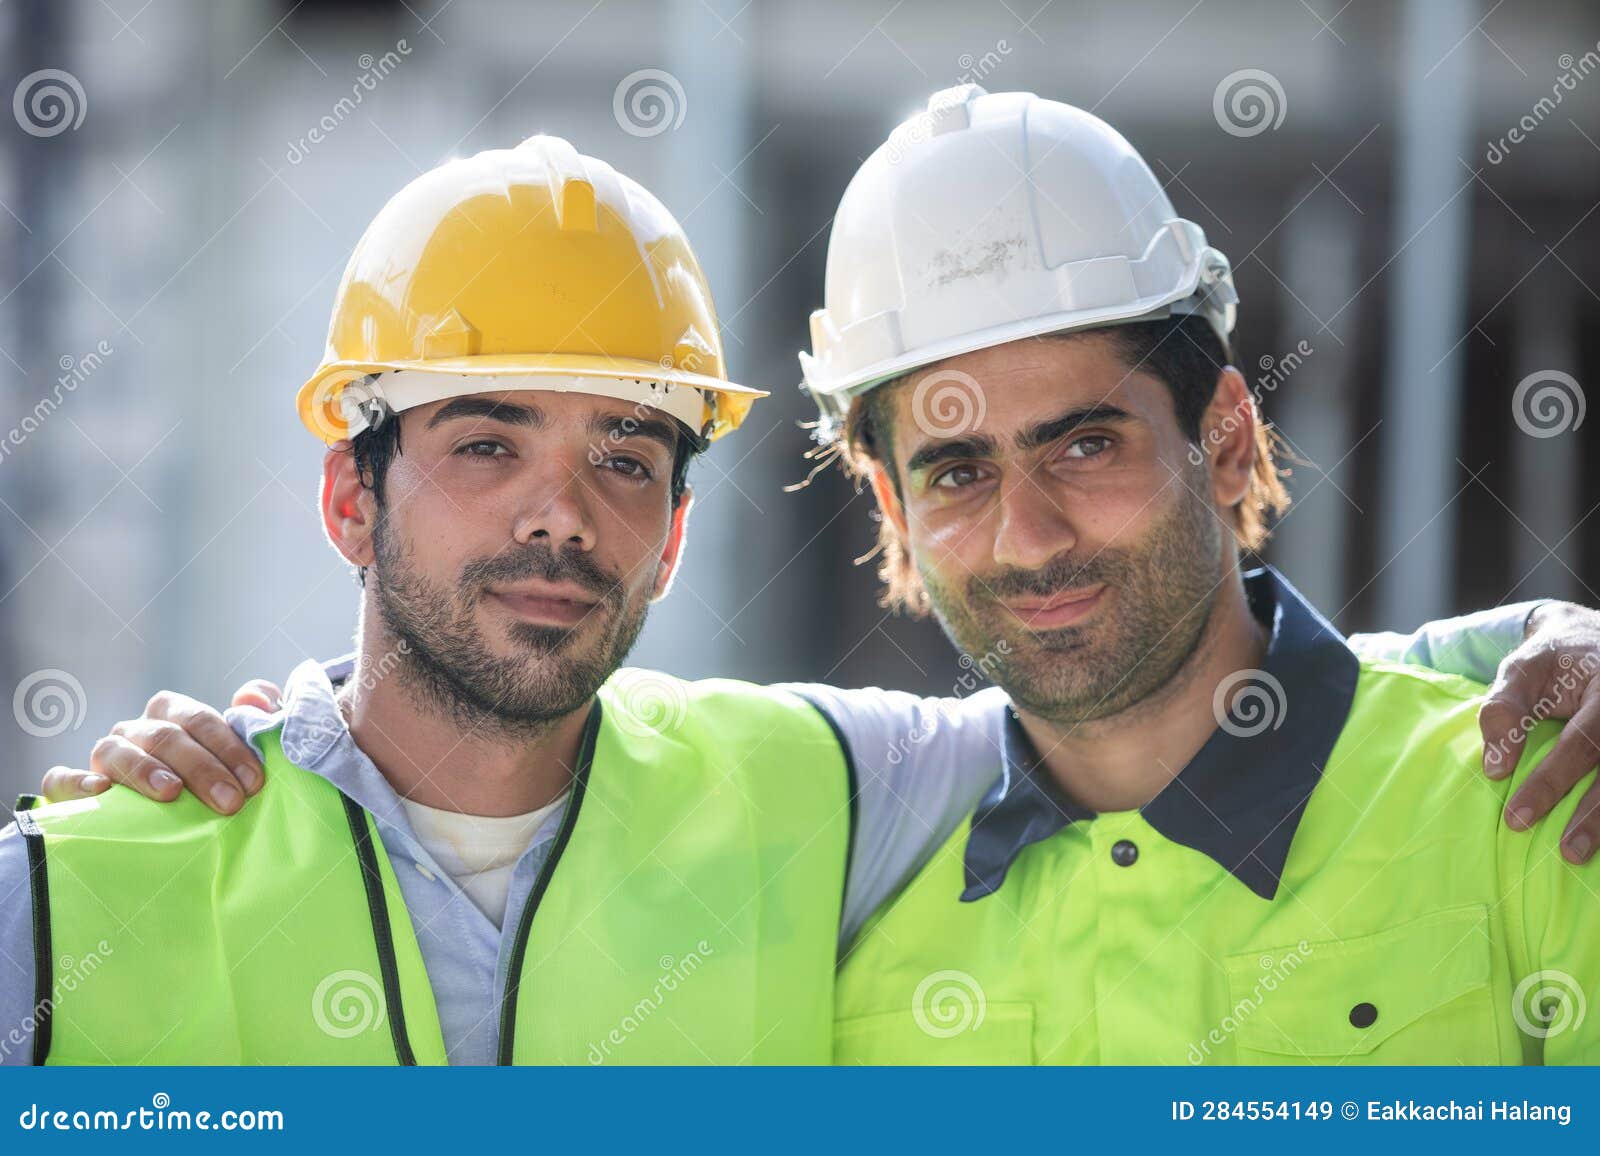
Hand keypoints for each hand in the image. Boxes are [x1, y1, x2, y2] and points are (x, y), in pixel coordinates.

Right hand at [40, 681, 284, 812]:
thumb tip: (257, 698)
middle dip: (201, 768)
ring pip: (115, 751)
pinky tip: (101, 791)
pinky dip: (76, 782)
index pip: (199, 719)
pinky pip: (60, 779)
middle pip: (165, 737)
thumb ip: (254, 720)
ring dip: (145, 770)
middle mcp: (137, 731)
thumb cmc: (209, 785)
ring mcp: (104, 757)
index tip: (253, 781)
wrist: (167, 826)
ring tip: (172, 793)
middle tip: (230, 801)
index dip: (228, 747)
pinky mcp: (71, 788)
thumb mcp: (236, 755)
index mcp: (173, 715)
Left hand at [1478, 601, 1599, 862]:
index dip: (1551, 781)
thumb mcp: (1520, 670)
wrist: (1590, 641)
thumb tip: (1494, 768)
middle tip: (1566, 852)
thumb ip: (1503, 709)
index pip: (1581, 743)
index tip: (1517, 816)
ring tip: (1581, 856)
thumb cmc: (1551, 662)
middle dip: (1592, 814)